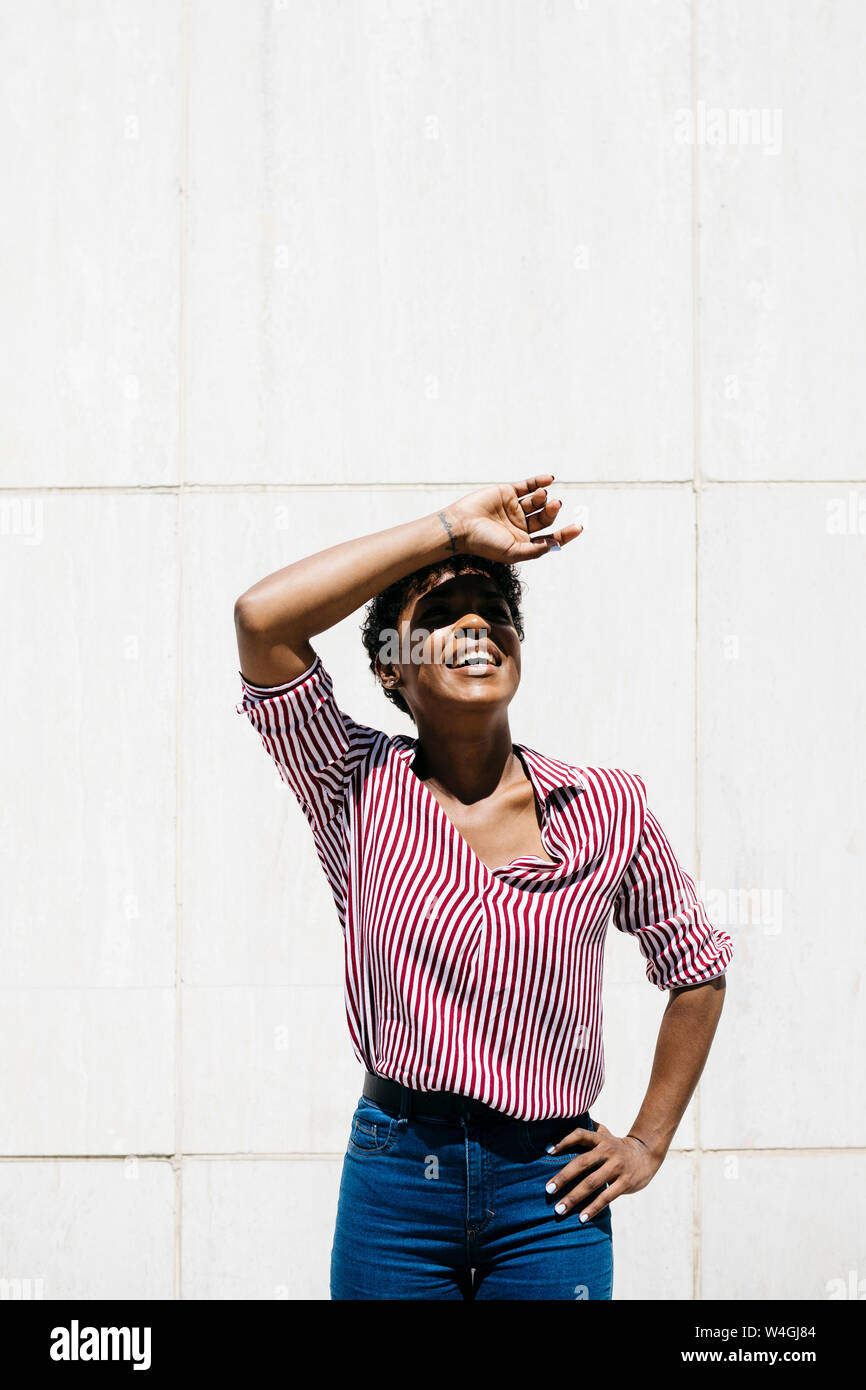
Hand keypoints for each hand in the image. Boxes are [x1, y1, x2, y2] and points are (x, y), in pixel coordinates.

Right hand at [442, 475, 582, 563]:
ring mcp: (515, 508)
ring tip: (541, 497)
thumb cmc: (484, 543)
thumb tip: (554, 545)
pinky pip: (528, 485)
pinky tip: (549, 479)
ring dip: (544, 498)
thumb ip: (534, 550)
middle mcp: (521, 525)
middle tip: (555, 505)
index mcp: (524, 541)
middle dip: (552, 511)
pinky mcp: (508, 492)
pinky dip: (540, 482)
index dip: (565, 534)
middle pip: (546, 517)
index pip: (550, 537)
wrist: (461, 526)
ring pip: (537, 501)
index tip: (578, 528)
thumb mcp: (512, 553)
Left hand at [542, 1121, 663, 1220]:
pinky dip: (593, 1208)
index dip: (563, 1141)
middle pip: (582, 1163)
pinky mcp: (625, 1182)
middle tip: (548, 1190)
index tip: (547, 1151)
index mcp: (600, 1139)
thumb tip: (565, 1122)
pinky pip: (606, 1197)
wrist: (646, 1154)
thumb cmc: (617, 1146)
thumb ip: (588, 1131)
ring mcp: (617, 1167)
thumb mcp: (605, 1135)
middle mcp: (608, 1151)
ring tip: (559, 1209)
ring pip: (592, 1183)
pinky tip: (581, 1218)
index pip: (580, 1135)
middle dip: (563, 1177)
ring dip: (574, 1197)